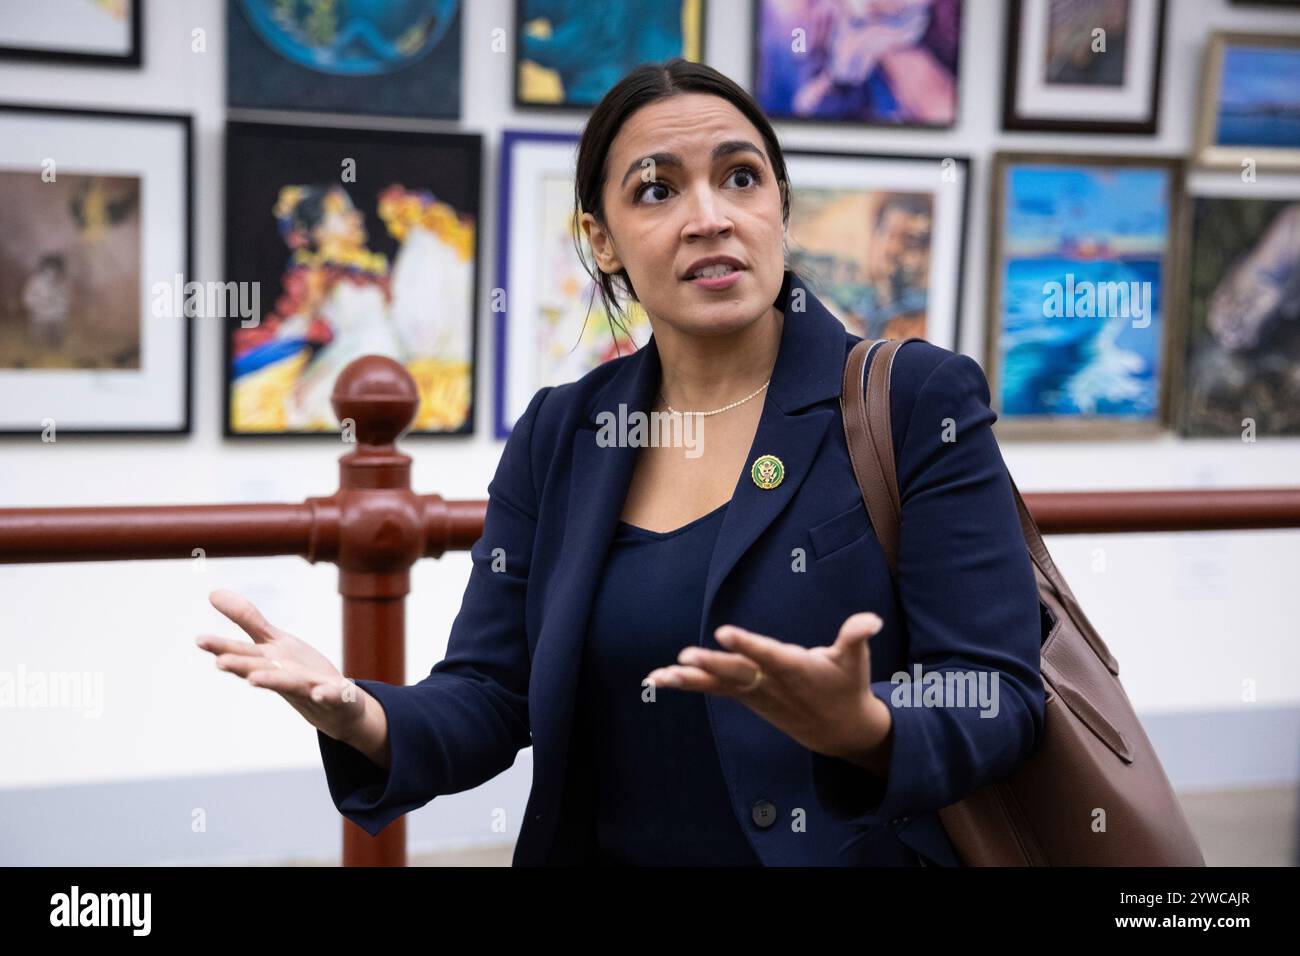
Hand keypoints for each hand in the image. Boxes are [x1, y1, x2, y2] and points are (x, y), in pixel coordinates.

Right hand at [196, 589, 369, 747]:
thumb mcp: (274, 642)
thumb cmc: (299, 672)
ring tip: (254, 680)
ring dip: (272, 681)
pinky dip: (326, 694)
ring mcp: (309, 688)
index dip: (222, 646)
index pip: (243, 653)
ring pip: (289, 684)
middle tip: (219, 663)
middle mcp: (284, 677)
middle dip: (241, 666)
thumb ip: (246, 618)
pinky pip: (331, 695)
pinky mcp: (336, 697)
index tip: (199, 640)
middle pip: (260, 669)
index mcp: (269, 662)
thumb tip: (212, 592)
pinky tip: (319, 693)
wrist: (337, 708)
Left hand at [644, 612, 892, 770]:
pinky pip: (711, 690)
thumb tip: (871, 620)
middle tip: (685, 657)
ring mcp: (754, 693)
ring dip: (688, 680)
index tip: (724, 633)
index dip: (748, 645)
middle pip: (737, 673)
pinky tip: (657, 678)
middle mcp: (770, 683)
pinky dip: (686, 684)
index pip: (768, 655)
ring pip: (718, 685)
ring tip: (658, 676)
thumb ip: (856, 636)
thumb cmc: (846, 684)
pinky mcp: (744, 697)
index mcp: (795, 668)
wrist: (839, 731)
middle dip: (711, 666)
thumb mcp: (855, 660)